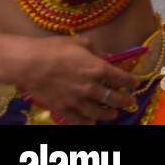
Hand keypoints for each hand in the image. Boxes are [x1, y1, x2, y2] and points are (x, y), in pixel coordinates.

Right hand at [0, 33, 139, 123]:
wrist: (28, 63)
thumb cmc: (54, 48)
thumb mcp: (81, 43)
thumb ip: (97, 51)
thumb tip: (108, 56)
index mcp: (97, 68)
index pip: (122, 78)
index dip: (132, 82)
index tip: (136, 83)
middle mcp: (90, 87)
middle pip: (114, 98)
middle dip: (125, 101)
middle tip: (131, 102)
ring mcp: (76, 100)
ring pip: (98, 113)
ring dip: (108, 114)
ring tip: (113, 114)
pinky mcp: (62, 108)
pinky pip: (78, 120)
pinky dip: (87, 122)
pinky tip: (92, 122)